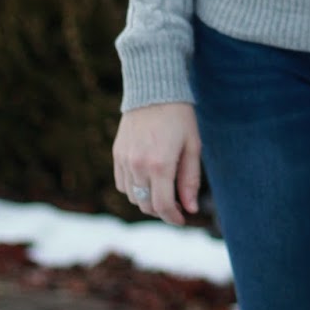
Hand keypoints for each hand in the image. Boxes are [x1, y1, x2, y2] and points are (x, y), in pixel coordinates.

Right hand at [112, 102, 201, 226]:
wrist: (154, 90)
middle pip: (146, 205)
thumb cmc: (179, 118)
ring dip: (147, 200)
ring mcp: (124, 160)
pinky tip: (147, 179)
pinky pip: (122, 184)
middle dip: (162, 210)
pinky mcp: (117, 154)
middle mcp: (138, 165)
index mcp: (160, 164)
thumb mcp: (192, 147)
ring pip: (132, 197)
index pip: (162, 206)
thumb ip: (190, 180)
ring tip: (163, 190)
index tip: (182, 219)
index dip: (173, 218)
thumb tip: (190, 208)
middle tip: (177, 204)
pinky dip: (134, 188)